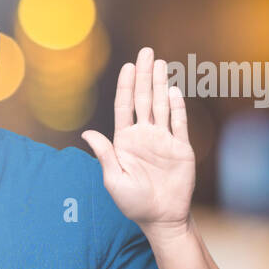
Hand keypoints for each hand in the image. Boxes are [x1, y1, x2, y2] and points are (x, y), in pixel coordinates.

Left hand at [80, 47, 194, 239]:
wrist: (162, 217)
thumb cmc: (133, 202)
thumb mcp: (114, 179)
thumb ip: (105, 154)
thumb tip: (87, 132)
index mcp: (125, 141)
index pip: (124, 107)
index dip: (126, 86)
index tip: (128, 66)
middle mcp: (144, 135)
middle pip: (143, 99)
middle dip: (144, 75)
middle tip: (146, 51)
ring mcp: (163, 140)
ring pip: (161, 105)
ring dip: (160, 84)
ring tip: (159, 62)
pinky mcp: (181, 147)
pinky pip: (179, 122)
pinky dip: (177, 106)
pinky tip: (172, 89)